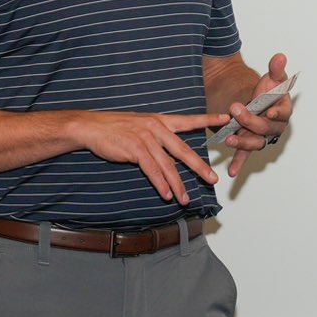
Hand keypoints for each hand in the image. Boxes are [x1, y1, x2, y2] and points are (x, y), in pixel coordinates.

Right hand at [74, 111, 227, 205]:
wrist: (91, 127)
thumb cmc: (114, 128)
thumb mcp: (140, 126)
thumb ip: (157, 137)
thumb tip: (170, 154)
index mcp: (160, 121)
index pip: (188, 120)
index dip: (207, 119)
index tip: (225, 118)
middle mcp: (156, 128)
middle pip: (183, 150)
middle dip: (199, 166)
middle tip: (212, 179)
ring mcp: (146, 138)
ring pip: (168, 165)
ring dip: (178, 184)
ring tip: (185, 198)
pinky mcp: (135, 149)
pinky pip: (152, 170)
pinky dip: (160, 184)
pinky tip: (166, 194)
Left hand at [225, 53, 292, 177]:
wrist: (255, 99)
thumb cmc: (268, 89)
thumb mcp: (271, 77)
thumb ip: (276, 69)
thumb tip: (280, 56)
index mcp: (283, 110)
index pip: (282, 112)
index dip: (276, 112)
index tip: (268, 111)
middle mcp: (274, 127)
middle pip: (265, 128)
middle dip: (250, 120)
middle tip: (235, 110)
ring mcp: (262, 137)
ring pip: (255, 143)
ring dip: (243, 142)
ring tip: (229, 139)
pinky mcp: (250, 144)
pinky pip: (245, 155)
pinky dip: (239, 164)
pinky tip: (231, 172)